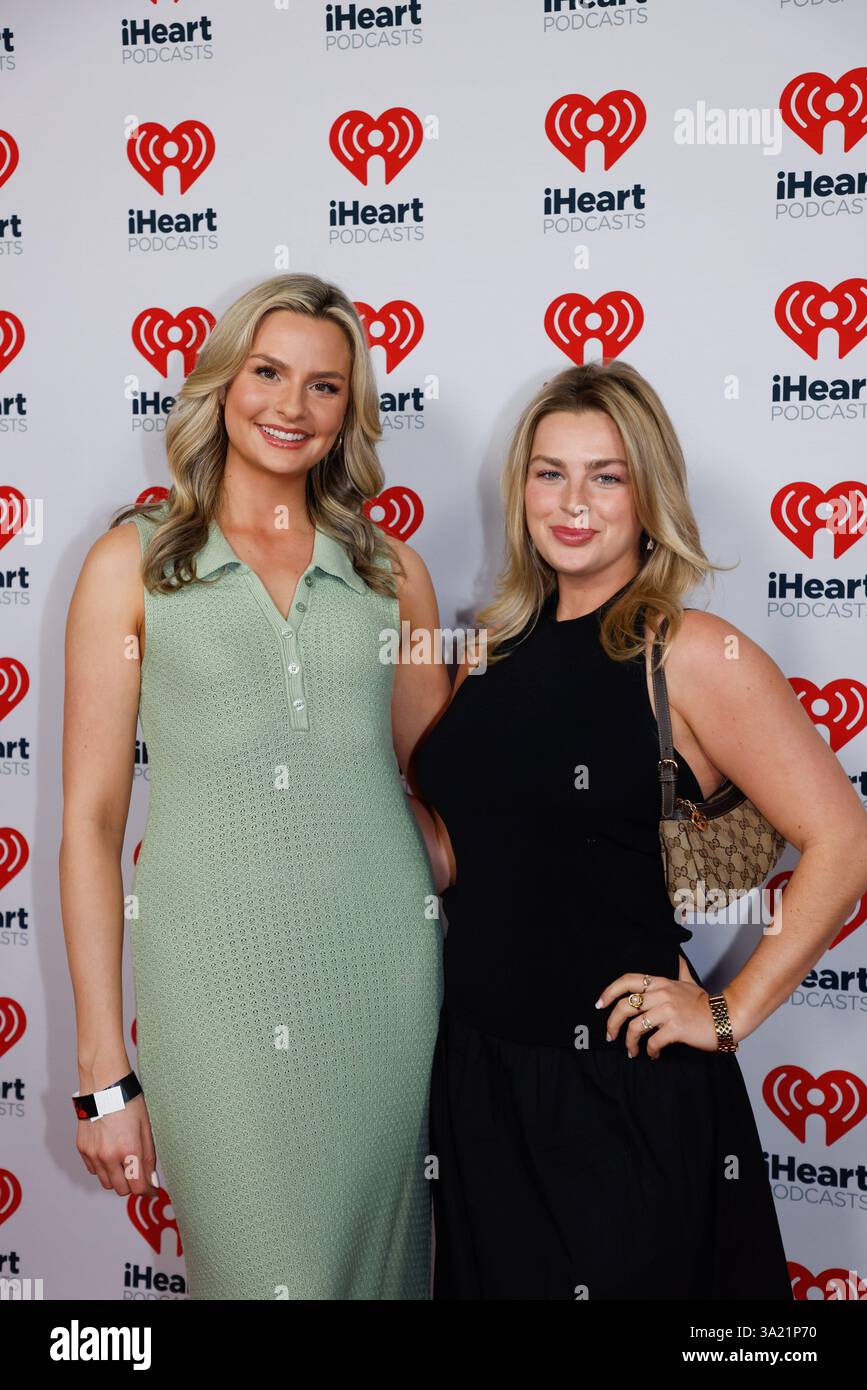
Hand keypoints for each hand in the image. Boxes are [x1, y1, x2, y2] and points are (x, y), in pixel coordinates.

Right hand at [76, 1092, 160, 1196]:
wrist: (104, 1085)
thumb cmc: (128, 1101)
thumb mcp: (147, 1128)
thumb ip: (149, 1157)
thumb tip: (152, 1180)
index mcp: (129, 1150)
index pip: (138, 1187)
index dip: (147, 1190)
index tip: (152, 1189)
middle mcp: (108, 1156)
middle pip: (121, 1190)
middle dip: (132, 1184)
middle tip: (139, 1174)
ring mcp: (93, 1154)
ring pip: (106, 1183)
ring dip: (117, 1178)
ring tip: (124, 1161)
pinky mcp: (83, 1149)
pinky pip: (93, 1170)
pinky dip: (103, 1167)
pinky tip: (110, 1153)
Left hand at [597, 952, 718, 1058]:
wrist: (727, 1017)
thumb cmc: (706, 1003)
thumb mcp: (690, 982)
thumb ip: (680, 971)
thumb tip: (677, 957)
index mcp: (660, 983)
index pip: (627, 980)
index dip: (609, 991)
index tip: (599, 1004)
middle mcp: (661, 994)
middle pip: (624, 1006)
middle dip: (612, 1023)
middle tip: (610, 1035)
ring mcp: (668, 1011)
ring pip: (635, 1027)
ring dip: (629, 1043)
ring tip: (631, 1051)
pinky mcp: (675, 1028)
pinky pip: (653, 1041)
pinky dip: (650, 1051)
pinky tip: (653, 1055)